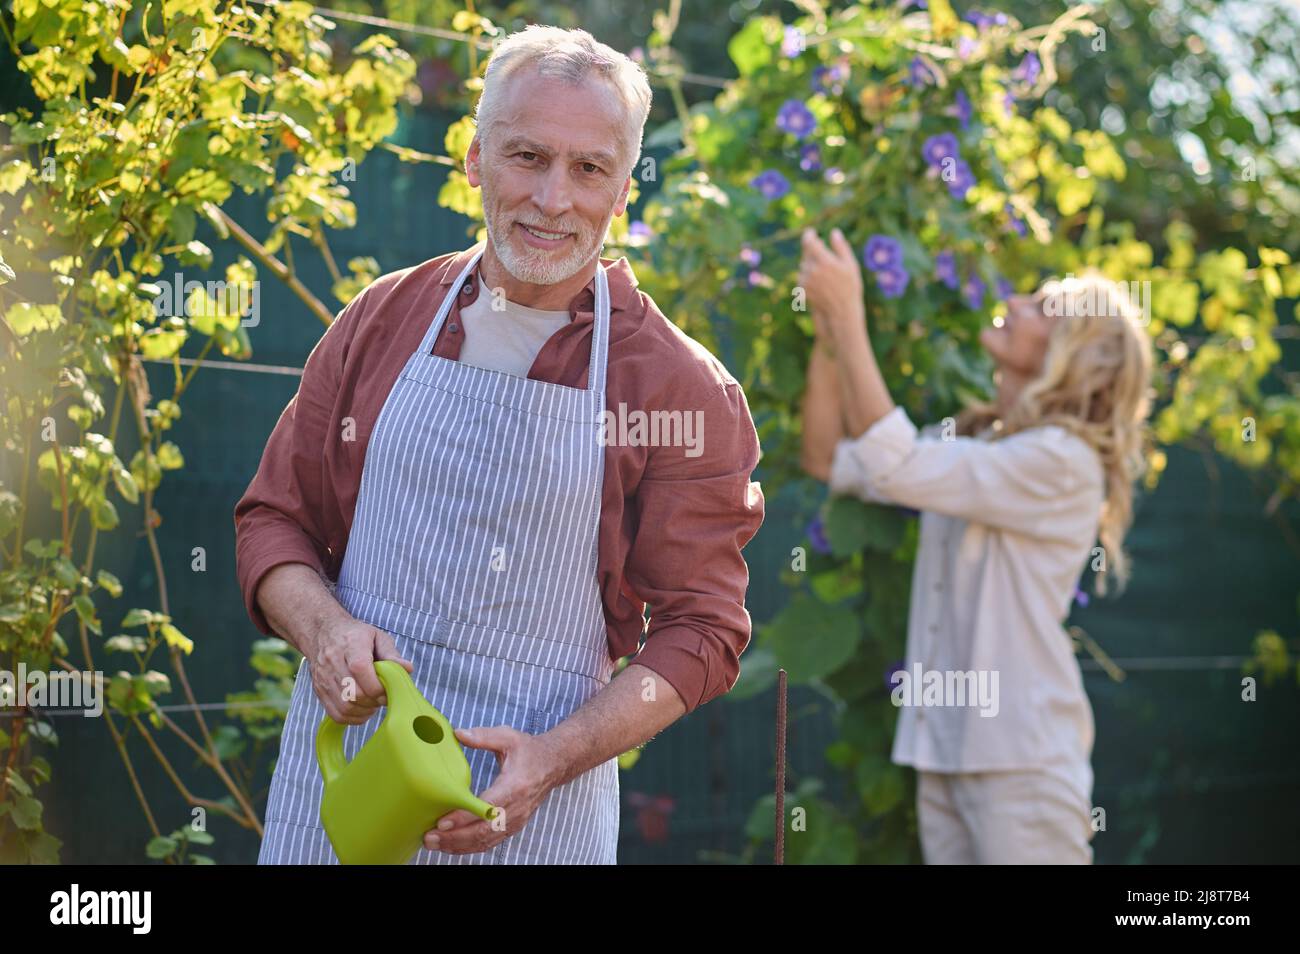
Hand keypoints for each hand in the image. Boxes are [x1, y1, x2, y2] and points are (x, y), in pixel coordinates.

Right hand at [308, 614, 412, 724]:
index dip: (377, 686)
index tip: (388, 689)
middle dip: (374, 700)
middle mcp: (332, 661)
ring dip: (365, 710)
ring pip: (345, 706)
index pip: (360, 669)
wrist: (323, 633)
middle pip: (354, 692)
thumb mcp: (377, 636)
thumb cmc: (355, 635)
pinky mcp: (319, 690)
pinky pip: (336, 714)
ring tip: (374, 703)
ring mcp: (323, 678)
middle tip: (383, 697)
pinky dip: (353, 718)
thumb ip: (392, 654)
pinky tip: (363, 709)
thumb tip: (408, 669)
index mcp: (350, 644)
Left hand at [423, 726, 560, 854]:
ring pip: (485, 840)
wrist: (554, 765)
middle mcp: (517, 808)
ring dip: (458, 845)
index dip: (465, 816)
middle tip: (429, 836)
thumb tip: (457, 733)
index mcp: (515, 785)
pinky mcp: (513, 826)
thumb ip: (483, 736)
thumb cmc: (529, 751)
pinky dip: (469, 847)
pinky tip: (451, 846)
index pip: (488, 807)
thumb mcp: (508, 737)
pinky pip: (490, 842)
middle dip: (455, 836)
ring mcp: (516, 820)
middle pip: (484, 830)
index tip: (443, 820)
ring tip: (433, 843)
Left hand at [798, 227, 865, 346]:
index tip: (811, 232)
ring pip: (804, 264)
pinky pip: (802, 276)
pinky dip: (808, 275)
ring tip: (826, 274)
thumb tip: (834, 232)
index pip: (809, 242)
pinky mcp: (801, 288)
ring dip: (811, 264)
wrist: (840, 313)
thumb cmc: (850, 288)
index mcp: (824, 261)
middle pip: (806, 252)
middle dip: (813, 251)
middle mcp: (812, 269)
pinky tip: (821, 284)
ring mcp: (805, 280)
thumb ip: (841, 247)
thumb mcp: (850, 266)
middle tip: (824, 255)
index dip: (809, 235)